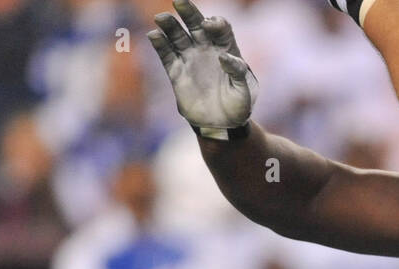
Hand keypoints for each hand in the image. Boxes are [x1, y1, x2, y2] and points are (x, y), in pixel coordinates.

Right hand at [148, 0, 257, 133]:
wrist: (222, 125)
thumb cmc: (239, 107)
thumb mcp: (244, 91)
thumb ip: (237, 72)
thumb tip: (223, 58)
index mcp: (227, 50)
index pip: (221, 29)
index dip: (215, 23)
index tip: (209, 25)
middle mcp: (207, 50)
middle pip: (196, 25)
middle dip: (189, 12)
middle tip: (179, 2)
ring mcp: (191, 59)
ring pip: (178, 36)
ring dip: (170, 25)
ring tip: (162, 18)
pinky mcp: (177, 72)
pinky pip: (166, 54)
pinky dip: (160, 44)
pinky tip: (154, 35)